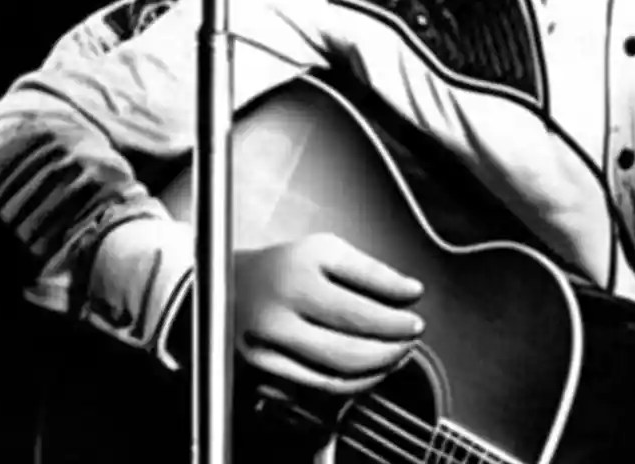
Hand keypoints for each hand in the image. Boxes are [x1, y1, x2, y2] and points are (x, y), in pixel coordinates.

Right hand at [234, 233, 424, 395]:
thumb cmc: (279, 270)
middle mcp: (284, 296)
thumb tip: (409, 292)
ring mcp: (271, 335)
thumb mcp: (322, 251)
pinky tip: (372, 371)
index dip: (399, 291)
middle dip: (396, 333)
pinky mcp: (265, 365)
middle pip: (356, 324)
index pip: (365, 277)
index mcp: (303, 260)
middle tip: (414, 331)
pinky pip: (322, 383)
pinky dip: (356, 382)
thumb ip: (367, 271)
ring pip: (341, 362)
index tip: (416, 296)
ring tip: (399, 352)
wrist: (219, 288)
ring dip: (382, 361)